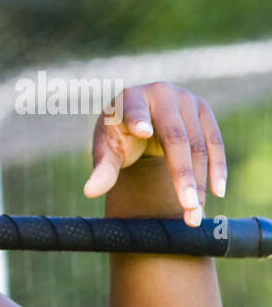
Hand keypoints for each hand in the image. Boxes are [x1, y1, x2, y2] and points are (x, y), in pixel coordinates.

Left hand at [82, 82, 225, 226]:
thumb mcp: (107, 150)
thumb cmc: (119, 137)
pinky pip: (214, 143)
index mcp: (130, 99)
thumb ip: (102, 170)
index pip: (134, 112)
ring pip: (198, 146)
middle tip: (186, 206)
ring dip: (201, 181)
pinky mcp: (204, 111)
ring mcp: (187, 100)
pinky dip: (217, 168)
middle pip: (175, 138)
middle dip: (182, 176)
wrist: (141, 121)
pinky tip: (217, 192)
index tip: (143, 132)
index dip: (138, 120)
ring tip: (194, 213)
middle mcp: (162, 93)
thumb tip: (89, 192)